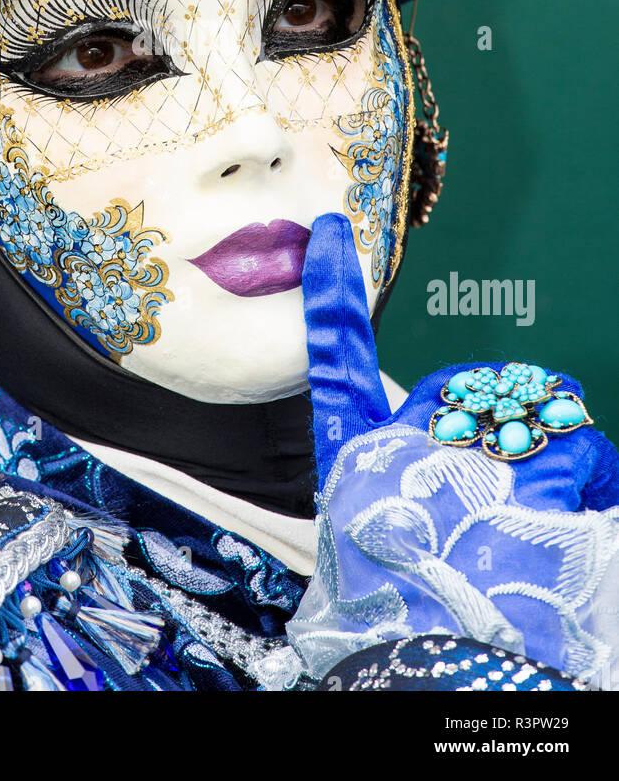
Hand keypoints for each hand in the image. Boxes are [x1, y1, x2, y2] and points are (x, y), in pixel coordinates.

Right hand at [294, 213, 618, 685]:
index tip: (327, 237)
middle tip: (528, 473)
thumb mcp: (368, 552)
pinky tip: (579, 522)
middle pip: (471, 390)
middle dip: (511, 419)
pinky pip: (585, 453)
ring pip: (538, 417)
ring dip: (563, 457)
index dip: (331, 297)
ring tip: (558, 513)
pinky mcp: (532, 481)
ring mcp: (467, 459)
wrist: (434, 681)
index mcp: (358, 470)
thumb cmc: (401, 630)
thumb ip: (387, 497)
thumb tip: (414, 479)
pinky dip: (595, 483)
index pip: (335, 364)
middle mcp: (405, 452)